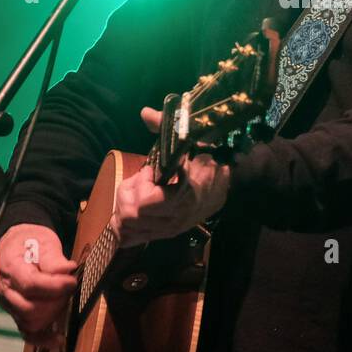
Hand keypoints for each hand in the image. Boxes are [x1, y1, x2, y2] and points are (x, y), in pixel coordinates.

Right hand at [0, 224, 77, 348]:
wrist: (16, 244)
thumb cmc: (30, 241)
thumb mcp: (42, 241)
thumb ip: (54, 258)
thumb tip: (68, 270)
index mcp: (10, 268)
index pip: (30, 284)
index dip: (55, 286)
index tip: (72, 281)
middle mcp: (6, 290)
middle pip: (30, 308)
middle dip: (56, 301)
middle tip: (69, 288)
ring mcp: (10, 305)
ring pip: (30, 322)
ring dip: (52, 315)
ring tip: (64, 300)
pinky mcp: (17, 314)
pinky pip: (27, 333)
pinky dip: (43, 339)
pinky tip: (58, 340)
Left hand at [110, 107, 230, 245]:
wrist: (226, 185)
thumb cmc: (208, 160)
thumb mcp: (192, 140)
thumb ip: (167, 127)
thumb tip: (145, 113)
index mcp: (184, 197)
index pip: (146, 202)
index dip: (141, 184)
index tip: (151, 168)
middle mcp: (175, 219)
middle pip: (131, 215)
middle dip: (128, 193)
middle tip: (140, 177)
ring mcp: (168, 230)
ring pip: (128, 227)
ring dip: (125, 206)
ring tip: (138, 189)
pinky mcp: (163, 235)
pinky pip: (133, 239)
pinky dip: (125, 225)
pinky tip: (131, 207)